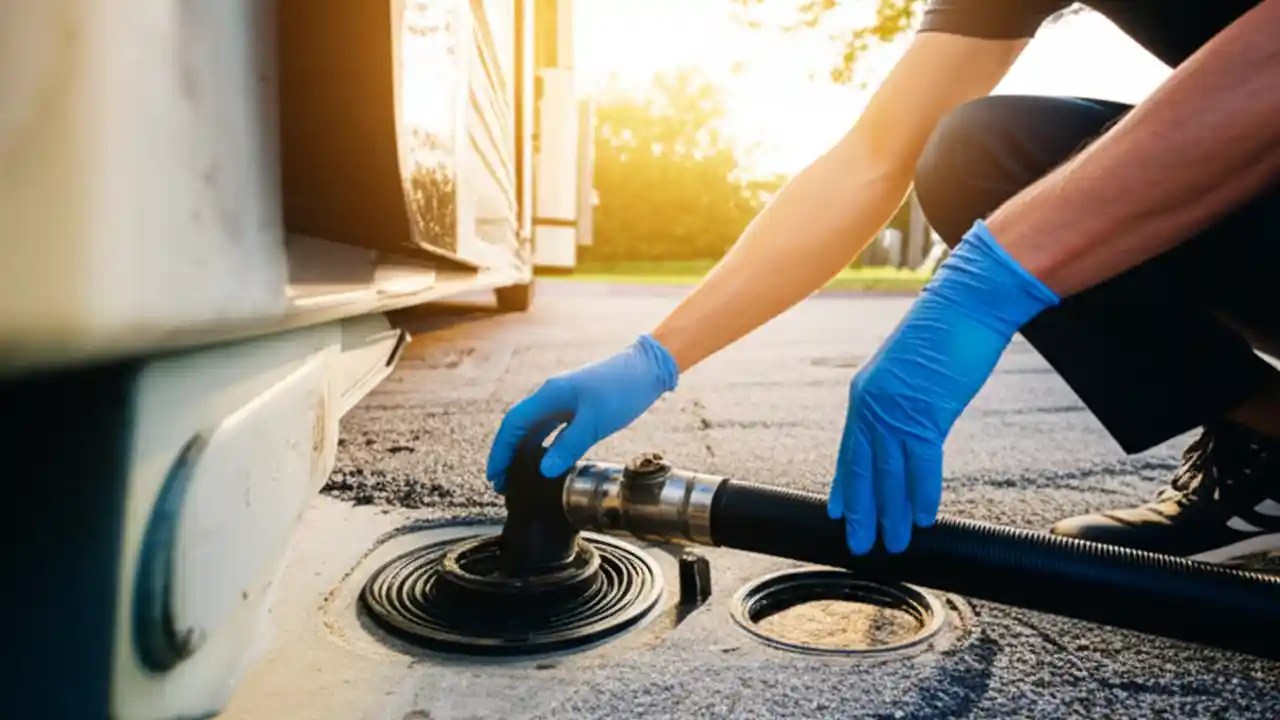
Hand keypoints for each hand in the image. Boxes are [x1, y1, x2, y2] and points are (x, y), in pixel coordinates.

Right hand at [486, 334, 678, 490]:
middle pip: (520, 427)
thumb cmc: (623, 389)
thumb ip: (568, 446)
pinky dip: (545, 446)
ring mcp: (565, 400)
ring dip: (525, 452)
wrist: (649, 368)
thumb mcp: (595, 421)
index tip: (495, 475)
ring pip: (536, 429)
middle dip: (508, 455)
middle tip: (503, 483)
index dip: (500, 450)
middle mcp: (552, 396)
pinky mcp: (578, 406)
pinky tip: (548, 462)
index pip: (513, 424)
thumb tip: (544, 471)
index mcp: (549, 395)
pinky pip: (553, 428)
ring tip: (521, 478)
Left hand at [829, 220, 1058, 553]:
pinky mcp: (926, 413)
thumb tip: (907, 430)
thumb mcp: (911, 374)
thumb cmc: (945, 334)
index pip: (851, 451)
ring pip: (890, 475)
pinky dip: (921, 494)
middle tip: (859, 545)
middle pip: (864, 470)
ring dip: (891, 514)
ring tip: (892, 544)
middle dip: (862, 512)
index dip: (846, 486)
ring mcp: (897, 410)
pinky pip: (921, 464)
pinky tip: (922, 518)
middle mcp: (873, 405)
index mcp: (865, 394)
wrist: (967, 305)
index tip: (839, 512)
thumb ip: (901, 404)